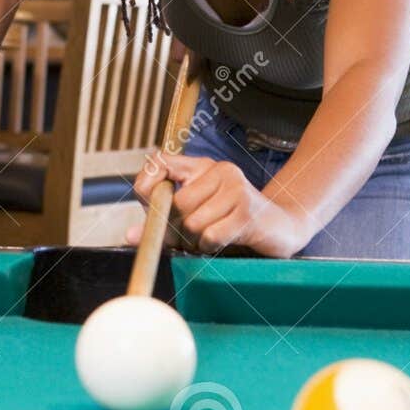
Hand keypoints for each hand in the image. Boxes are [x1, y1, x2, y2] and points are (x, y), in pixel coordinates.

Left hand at [126, 152, 311, 258]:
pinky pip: (211, 235)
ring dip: (197, 241)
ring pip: (192, 222)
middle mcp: (219, 170)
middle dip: (178, 229)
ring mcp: (235, 188)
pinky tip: (226, 242)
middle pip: (175, 203)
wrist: (280, 229)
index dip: (147, 184)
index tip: (150, 207)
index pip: (160, 162)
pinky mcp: (247, 210)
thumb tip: (130, 236)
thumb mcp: (195, 219)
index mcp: (202, 167)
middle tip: (193, 237)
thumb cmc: (231, 225)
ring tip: (213, 238)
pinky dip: (212, 246)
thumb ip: (164, 224)